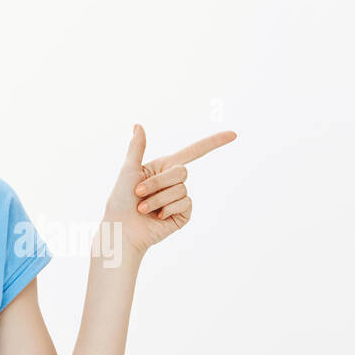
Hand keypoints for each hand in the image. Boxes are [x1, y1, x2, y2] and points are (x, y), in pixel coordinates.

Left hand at [103, 123, 236, 255]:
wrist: (121, 229)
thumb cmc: (120, 200)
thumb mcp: (128, 170)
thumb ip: (137, 148)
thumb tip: (138, 125)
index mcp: (163, 167)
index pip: (194, 152)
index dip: (213, 142)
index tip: (233, 134)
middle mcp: (173, 182)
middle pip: (181, 171)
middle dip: (158, 183)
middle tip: (138, 193)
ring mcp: (180, 199)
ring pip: (180, 189)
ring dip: (157, 199)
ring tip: (142, 208)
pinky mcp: (183, 215)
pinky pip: (184, 203)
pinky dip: (168, 209)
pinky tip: (157, 216)